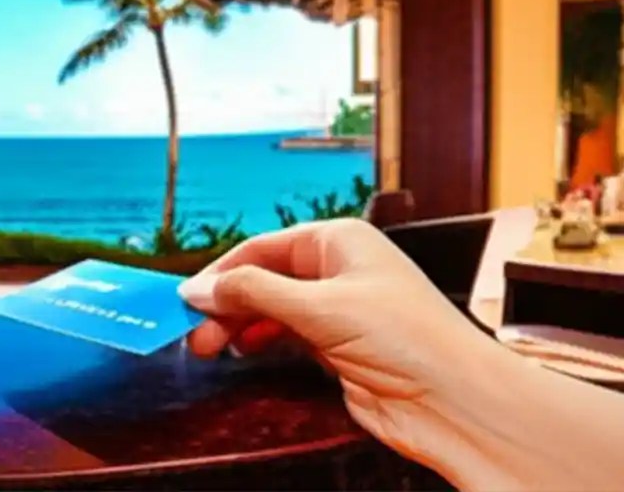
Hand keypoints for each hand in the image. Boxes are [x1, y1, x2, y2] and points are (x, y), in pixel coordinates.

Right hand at [178, 219, 502, 471]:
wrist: (455, 401)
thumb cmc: (407, 338)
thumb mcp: (319, 307)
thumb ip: (254, 294)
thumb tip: (200, 288)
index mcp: (338, 241)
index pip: (263, 248)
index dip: (221, 272)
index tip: (186, 298)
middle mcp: (337, 270)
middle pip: (262, 278)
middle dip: (225, 303)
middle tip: (195, 332)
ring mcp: (337, 310)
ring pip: (270, 309)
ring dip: (238, 325)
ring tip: (210, 347)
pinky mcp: (338, 347)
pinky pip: (285, 336)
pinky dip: (260, 342)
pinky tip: (243, 351)